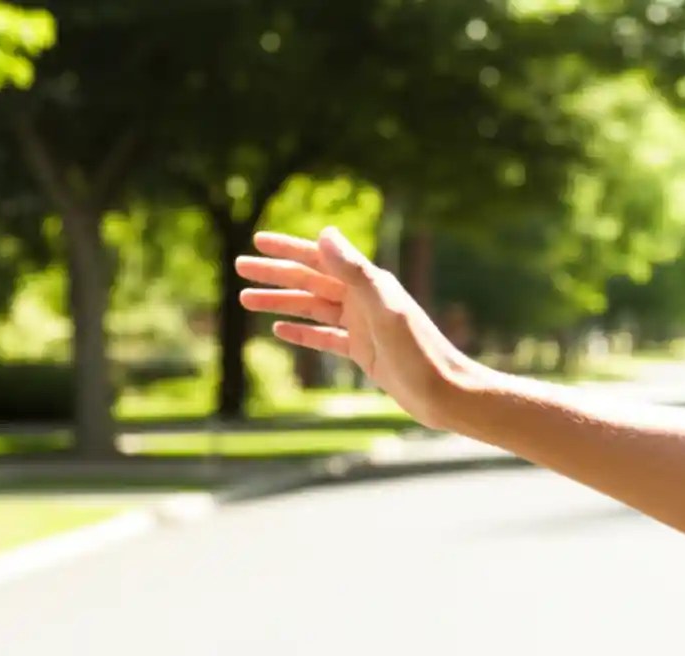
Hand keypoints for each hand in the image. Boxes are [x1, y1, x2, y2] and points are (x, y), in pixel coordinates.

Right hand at [234, 226, 478, 428]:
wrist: (446, 392)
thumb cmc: (420, 351)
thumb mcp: (384, 308)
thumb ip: (355, 272)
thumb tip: (324, 234)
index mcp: (369, 283)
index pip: (319, 259)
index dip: (287, 249)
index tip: (256, 241)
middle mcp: (364, 300)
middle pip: (310, 281)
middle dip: (274, 274)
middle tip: (238, 268)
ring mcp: (362, 326)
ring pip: (312, 308)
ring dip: (280, 302)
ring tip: (245, 299)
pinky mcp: (364, 352)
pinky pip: (325, 336)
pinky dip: (301, 331)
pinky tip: (279, 329)